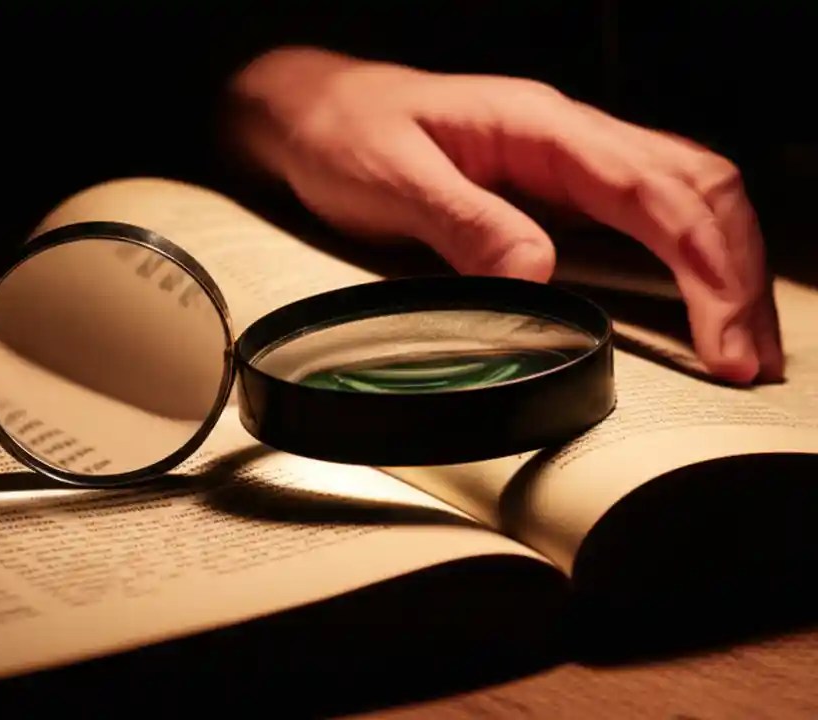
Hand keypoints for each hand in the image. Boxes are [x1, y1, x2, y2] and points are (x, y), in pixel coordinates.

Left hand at [225, 46, 782, 383]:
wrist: (312, 114)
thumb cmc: (346, 133)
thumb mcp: (392, 177)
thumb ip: (464, 224)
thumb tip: (535, 279)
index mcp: (540, 127)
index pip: (655, 188)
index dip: (703, 265)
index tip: (721, 337)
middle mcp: (568, 139)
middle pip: (697, 189)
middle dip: (736, 275)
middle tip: (749, 360)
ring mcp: (566, 164)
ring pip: (685, 199)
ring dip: (724, 270)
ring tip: (742, 347)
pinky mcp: (553, 194)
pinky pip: (645, 217)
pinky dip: (686, 262)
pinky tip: (698, 306)